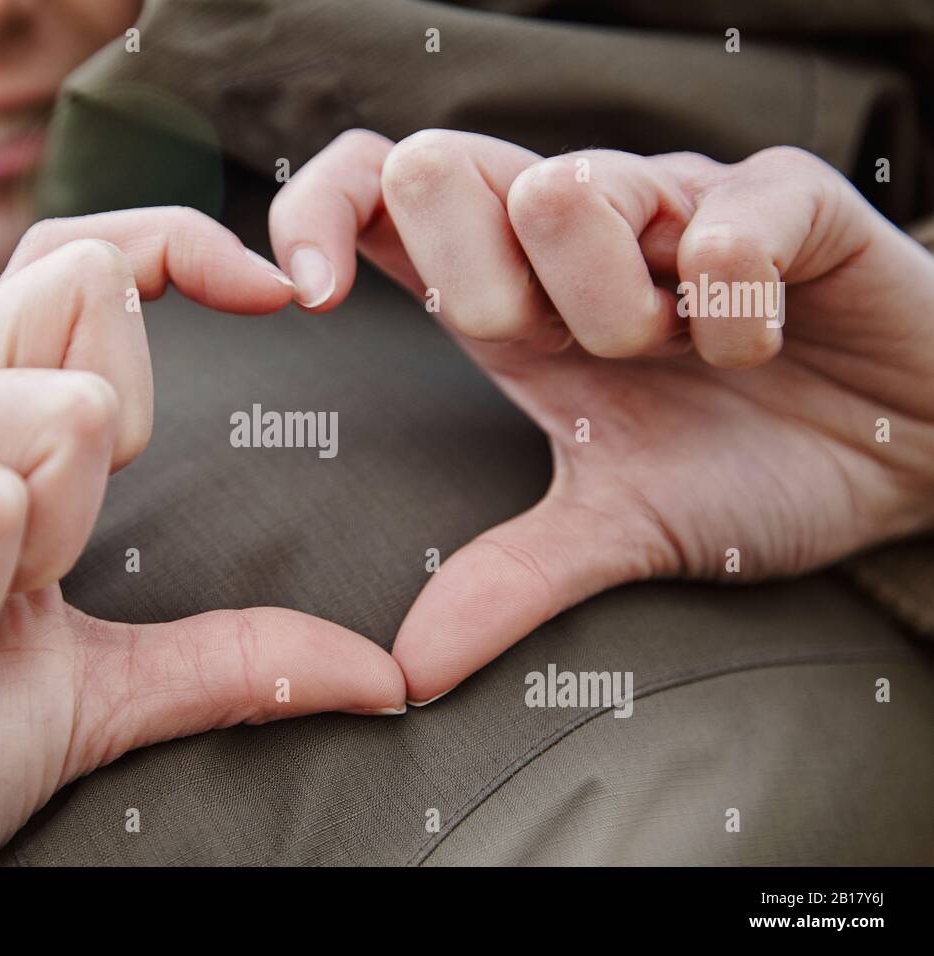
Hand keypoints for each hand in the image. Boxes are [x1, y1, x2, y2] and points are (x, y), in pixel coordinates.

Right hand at [0, 209, 405, 864]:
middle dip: (115, 443)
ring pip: (57, 409)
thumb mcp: (104, 694)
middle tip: (35, 563)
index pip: (86, 261)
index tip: (278, 293)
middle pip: (85, 291)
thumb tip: (378, 673)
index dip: (186, 245)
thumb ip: (231, 658)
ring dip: (39, 546)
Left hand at [271, 130, 933, 703]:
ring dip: (617, 313)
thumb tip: (409, 670)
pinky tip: (763, 350)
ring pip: (569, 192)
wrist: (910, 456)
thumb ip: (508, 581)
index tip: (303, 296)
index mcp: (513, 290)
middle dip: (485, 290)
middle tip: (567, 358)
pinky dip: (736, 318)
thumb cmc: (754, 463)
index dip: (316, 212)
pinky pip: (720, 230)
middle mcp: (575, 224)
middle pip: (436, 163)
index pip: (375, 186)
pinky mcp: (785, 199)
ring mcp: (677, 198)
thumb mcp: (616, 530)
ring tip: (683, 358)